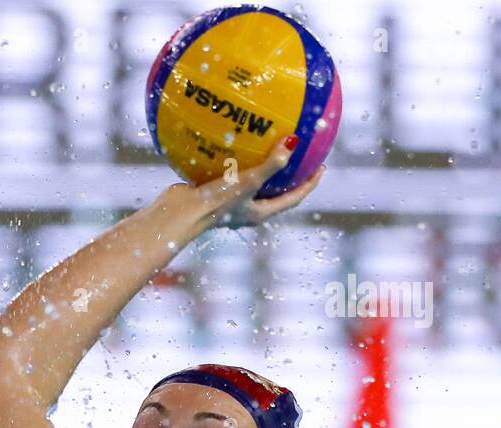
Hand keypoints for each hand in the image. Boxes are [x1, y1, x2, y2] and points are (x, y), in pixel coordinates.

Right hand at [171, 136, 323, 230]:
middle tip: (300, 156)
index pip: (293, 199)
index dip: (309, 184)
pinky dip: (234, 160)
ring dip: (260, 168)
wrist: (179, 213)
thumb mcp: (249, 182)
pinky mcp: (212, 192)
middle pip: (275, 192)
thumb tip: (294, 141)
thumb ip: (272, 163)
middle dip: (288, 176)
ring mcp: (228, 202)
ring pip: (250, 183)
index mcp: (259, 213)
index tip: (321, 168)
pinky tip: (232, 141)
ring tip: (268, 146)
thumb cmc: (215, 202)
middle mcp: (246, 210)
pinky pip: (228, 174)